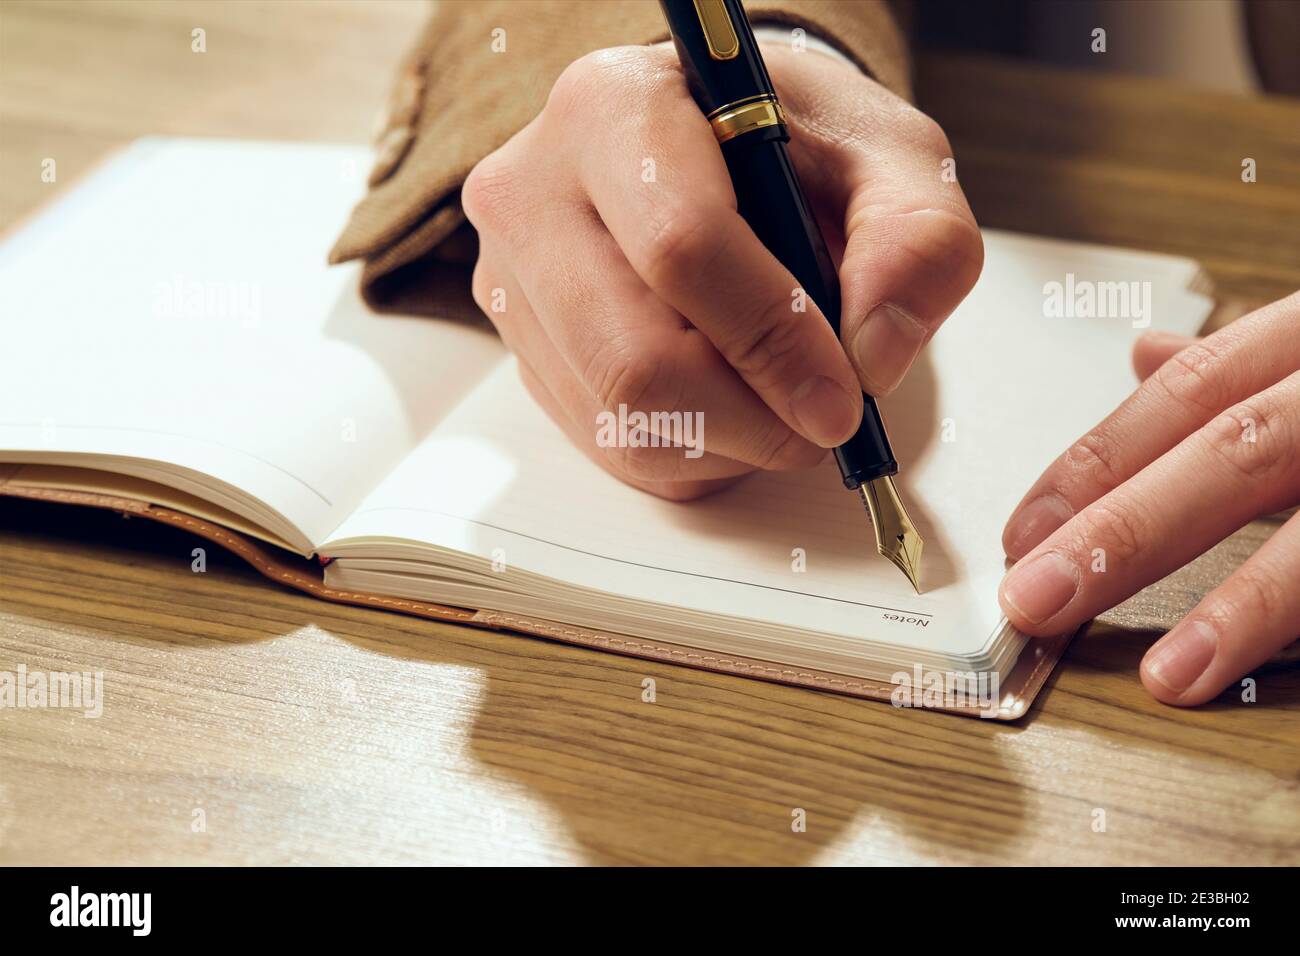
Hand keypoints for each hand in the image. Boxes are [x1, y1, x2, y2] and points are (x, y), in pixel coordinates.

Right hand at [461, 42, 981, 498]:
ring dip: (730, 442)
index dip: (772, 339)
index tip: (842, 396)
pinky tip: (736, 405)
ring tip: (784, 401)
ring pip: (620, 420)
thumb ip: (916, 239)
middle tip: (823, 423)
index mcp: (615, 108)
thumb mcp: (889, 158)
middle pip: (633, 359)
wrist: (716, 152)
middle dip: (751, 418)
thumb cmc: (796, 148)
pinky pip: (611, 447)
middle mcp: (533, 193)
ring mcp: (514, 280)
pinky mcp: (525, 350)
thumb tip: (873, 354)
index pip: (681, 246)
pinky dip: (696, 454)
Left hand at [998, 293, 1299, 705]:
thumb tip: (1144, 355)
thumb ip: (1239, 363)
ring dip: (1241, 604)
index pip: (1184, 395)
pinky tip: (1262, 674)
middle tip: (1035, 601)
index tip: (1017, 535)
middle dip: (1123, 530)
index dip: (1092, 466)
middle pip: (1228, 451)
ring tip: (1170, 673)